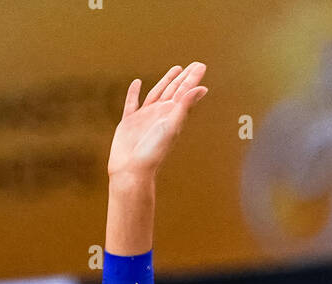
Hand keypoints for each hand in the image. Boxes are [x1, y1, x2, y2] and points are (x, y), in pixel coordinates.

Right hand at [108, 63, 207, 179]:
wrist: (132, 169)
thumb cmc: (153, 151)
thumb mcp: (172, 125)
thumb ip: (185, 106)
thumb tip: (202, 88)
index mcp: (171, 115)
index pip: (185, 92)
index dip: (193, 78)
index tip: (201, 65)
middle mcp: (160, 114)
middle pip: (174, 91)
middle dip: (184, 78)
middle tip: (194, 65)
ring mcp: (144, 117)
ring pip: (157, 93)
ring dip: (166, 82)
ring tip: (175, 70)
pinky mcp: (129, 122)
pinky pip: (132, 103)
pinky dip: (134, 92)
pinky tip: (137, 83)